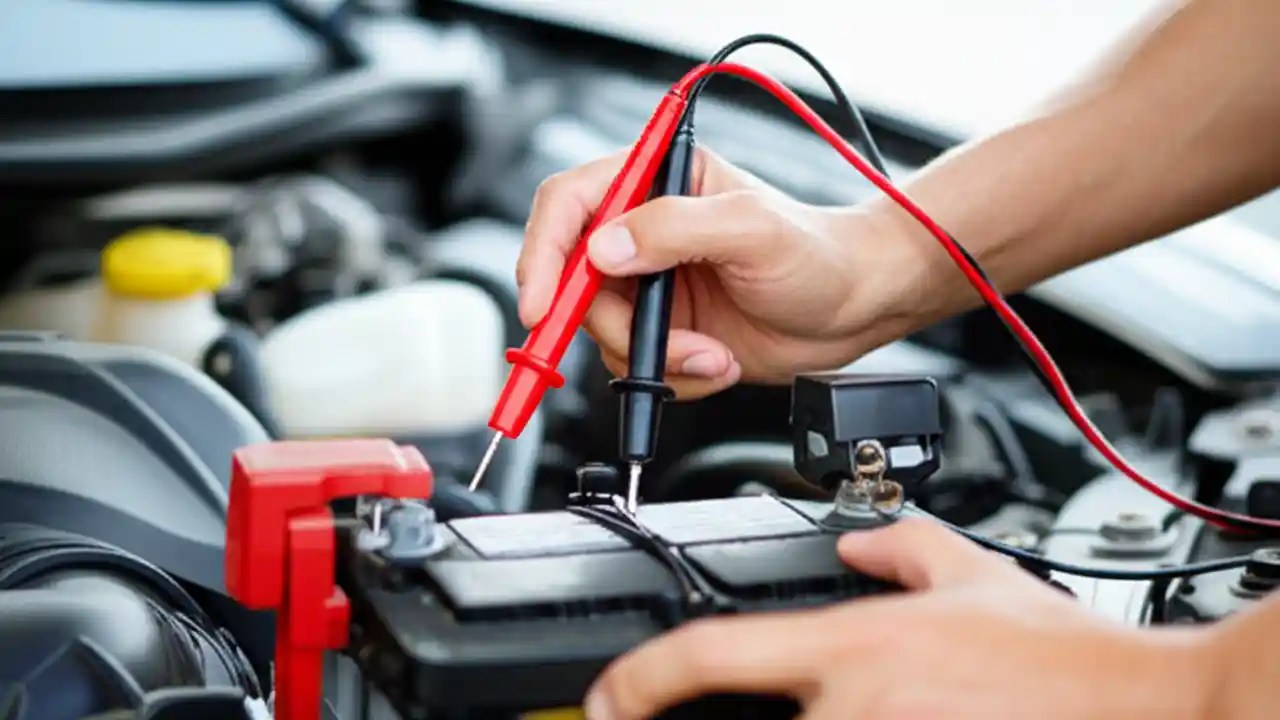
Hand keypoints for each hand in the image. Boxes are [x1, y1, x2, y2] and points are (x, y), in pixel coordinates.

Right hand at [517, 148, 929, 398]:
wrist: (854, 310)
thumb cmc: (818, 253)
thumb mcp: (749, 229)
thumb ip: (672, 228)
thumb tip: (604, 248)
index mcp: (658, 180)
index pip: (570, 201)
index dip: (544, 250)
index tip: (542, 302)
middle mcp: (644, 230)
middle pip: (572, 277)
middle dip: (610, 322)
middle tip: (648, 344)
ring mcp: (650, 283)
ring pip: (601, 330)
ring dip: (653, 356)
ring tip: (709, 353)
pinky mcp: (662, 331)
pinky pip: (632, 363)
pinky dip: (670, 376)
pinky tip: (715, 361)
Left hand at [584, 518, 1218, 718]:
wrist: (1134, 709)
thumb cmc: (1056, 656)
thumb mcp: (969, 570)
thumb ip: (899, 546)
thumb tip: (859, 545)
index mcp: (849, 644)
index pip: (708, 654)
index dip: (636, 681)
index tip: (604, 700)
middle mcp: (847, 706)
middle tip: (686, 719)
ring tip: (836, 709)